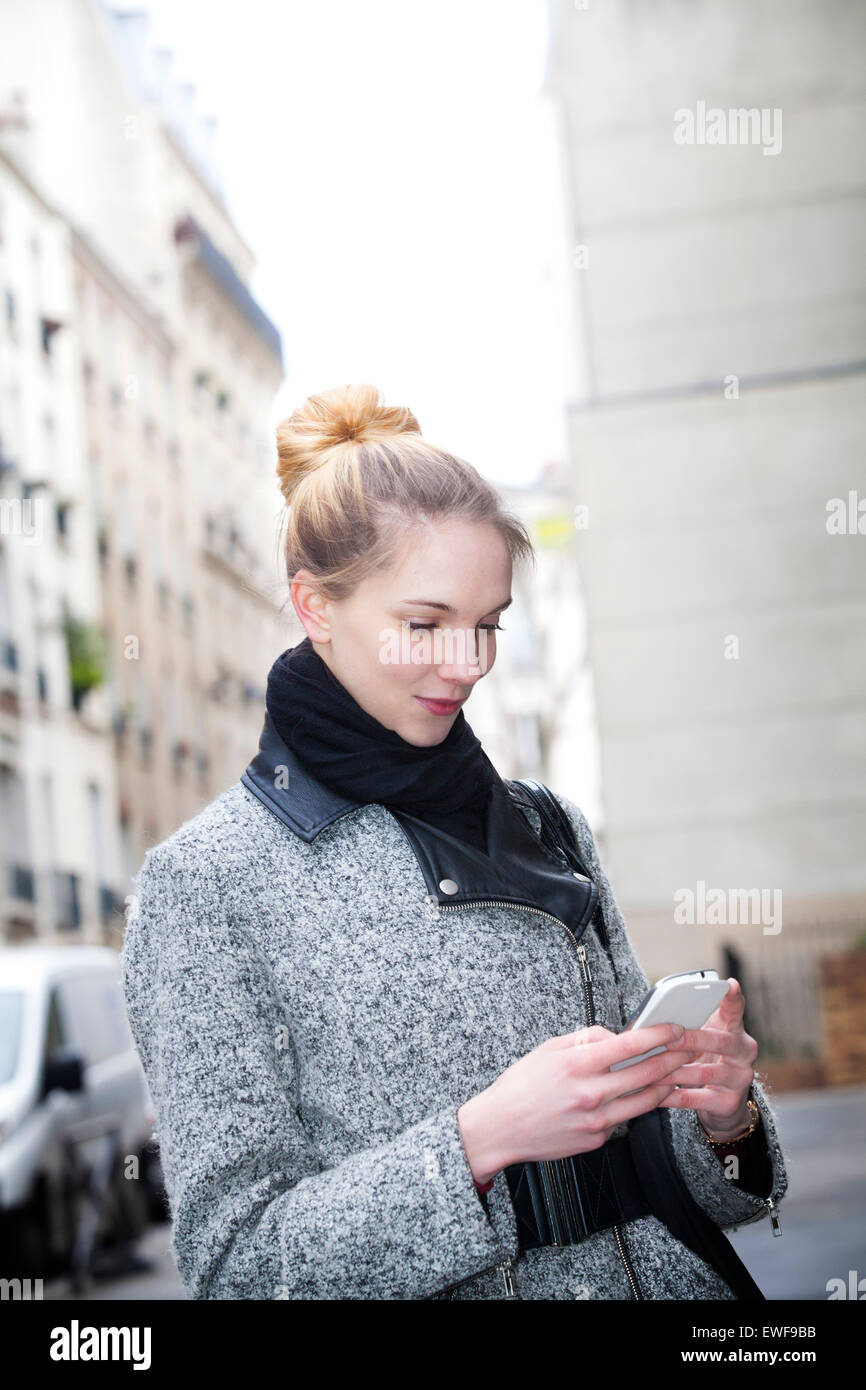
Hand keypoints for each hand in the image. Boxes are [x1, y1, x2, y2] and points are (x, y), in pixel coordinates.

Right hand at [457, 1021, 693, 1183]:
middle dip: (673, 1058)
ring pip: (645, 1100)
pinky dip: (633, 1105)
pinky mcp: (597, 1140)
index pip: (629, 1045)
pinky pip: (623, 1118)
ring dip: (665, 1084)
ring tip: (675, 1072)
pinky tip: (637, 1095)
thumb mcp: (548, 1049)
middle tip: (687, 1048)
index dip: (658, 1034)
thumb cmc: (520, 1086)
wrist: (500, 1128)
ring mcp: (596, 1121)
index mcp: (577, 1065)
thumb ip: (585, 1039)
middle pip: (646, 1073)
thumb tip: (615, 1037)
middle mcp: (590, 1094)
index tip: (674, 1027)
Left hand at [657, 978, 758, 1138]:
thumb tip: (645, 1021)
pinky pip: (695, 1098)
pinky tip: (656, 1095)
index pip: (735, 1009)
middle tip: (669, 1041)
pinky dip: (672, 1096)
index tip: (729, 984)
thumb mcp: (701, 1040)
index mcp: (734, 1030)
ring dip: (674, 1072)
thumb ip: (685, 1026)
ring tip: (651, 1071)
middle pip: (720, 1041)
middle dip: (693, 1040)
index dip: (733, 997)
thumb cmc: (705, 1060)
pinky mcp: (729, 1103)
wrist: (722, 1104)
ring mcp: (739, 1078)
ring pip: (704, 1072)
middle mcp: (743, 1052)